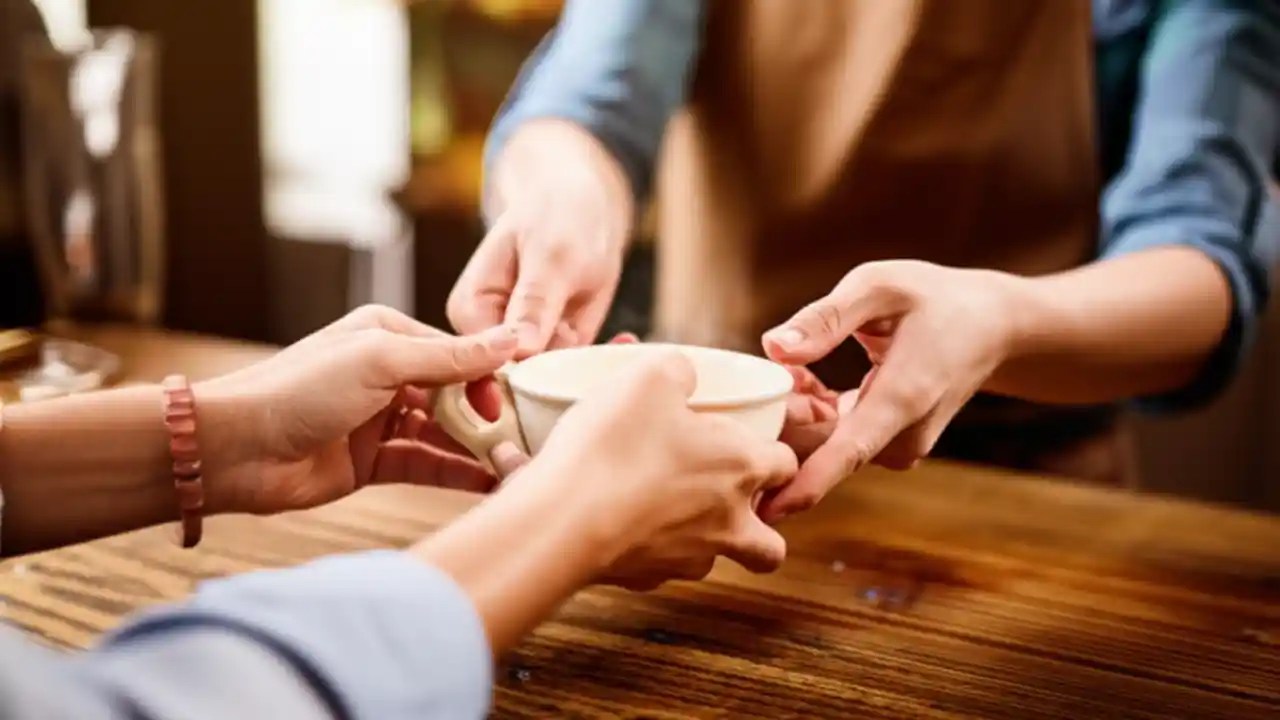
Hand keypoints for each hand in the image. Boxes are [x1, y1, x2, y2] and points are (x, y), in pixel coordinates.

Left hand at [196, 305, 518, 514]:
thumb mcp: (382, 361)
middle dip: (486, 414)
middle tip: (518, 437)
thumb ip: (450, 358)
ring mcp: (378, 419)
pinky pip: (425, 465)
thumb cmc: (299, 390)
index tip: (512, 401)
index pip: (456, 352)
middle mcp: (386, 374)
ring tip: (512, 464)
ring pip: (442, 432)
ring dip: (475, 447)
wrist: (237, 449)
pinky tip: (486, 482)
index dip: (488, 377)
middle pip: (454, 393)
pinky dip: (456, 473)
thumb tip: (511, 340)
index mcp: (387, 335)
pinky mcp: (372, 462)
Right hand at [447, 119, 633, 356]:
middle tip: (605, 351)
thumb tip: (520, 350)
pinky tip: (626, 338)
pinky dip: (603, 357)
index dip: (522, 373)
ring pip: (551, 379)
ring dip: (589, 366)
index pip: (484, 362)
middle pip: (517, 380)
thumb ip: (534, 303)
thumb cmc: (558, 215)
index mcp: (469, 311)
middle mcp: (489, 335)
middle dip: (561, 374)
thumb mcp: (551, 255)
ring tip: (623, 340)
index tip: (567, 360)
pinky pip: (575, 369)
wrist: (582, 203)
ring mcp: (523, 346)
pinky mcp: (553, 349)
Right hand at [513, 351, 797, 589]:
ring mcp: (686, 557)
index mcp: (741, 467)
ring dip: (701, 540)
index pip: (786, 465)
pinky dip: (646, 550)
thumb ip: (678, 369)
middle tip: (732, 503)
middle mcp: (726, 521)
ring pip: (713, 560)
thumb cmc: (616, 444)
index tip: (753, 444)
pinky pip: (656, 568)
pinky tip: (617, 522)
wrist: (564, 518)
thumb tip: (684, 372)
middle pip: (770, 546)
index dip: (774, 453)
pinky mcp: (644, 578)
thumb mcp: (649, 378)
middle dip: (761, 528)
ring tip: (666, 509)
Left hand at [759, 261, 1019, 520]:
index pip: (848, 452)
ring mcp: (901, 446)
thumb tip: (772, 347)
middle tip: (768, 379)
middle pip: (825, 449)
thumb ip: (825, 318)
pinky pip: (840, 441)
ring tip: (799, 368)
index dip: (807, 482)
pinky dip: (816, 415)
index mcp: (903, 397)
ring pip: (828, 445)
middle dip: (782, 423)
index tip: (771, 510)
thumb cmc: (937, 299)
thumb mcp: (879, 286)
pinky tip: (809, 379)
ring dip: (799, 414)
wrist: (995, 326)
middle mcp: (904, 434)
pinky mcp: (893, 447)